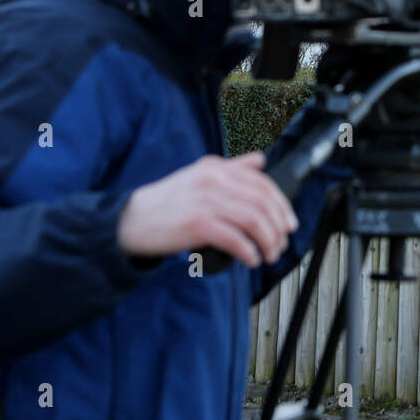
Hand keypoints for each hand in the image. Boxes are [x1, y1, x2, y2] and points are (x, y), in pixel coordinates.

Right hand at [117, 153, 297, 267]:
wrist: (130, 220)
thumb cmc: (166, 202)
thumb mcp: (199, 175)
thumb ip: (232, 167)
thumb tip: (261, 160)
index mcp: (216, 167)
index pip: (263, 183)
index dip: (282, 205)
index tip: (289, 223)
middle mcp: (213, 180)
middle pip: (262, 203)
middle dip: (279, 227)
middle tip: (281, 243)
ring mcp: (205, 202)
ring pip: (253, 220)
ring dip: (268, 242)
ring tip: (269, 255)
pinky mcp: (196, 224)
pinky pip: (234, 239)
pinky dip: (248, 251)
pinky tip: (251, 260)